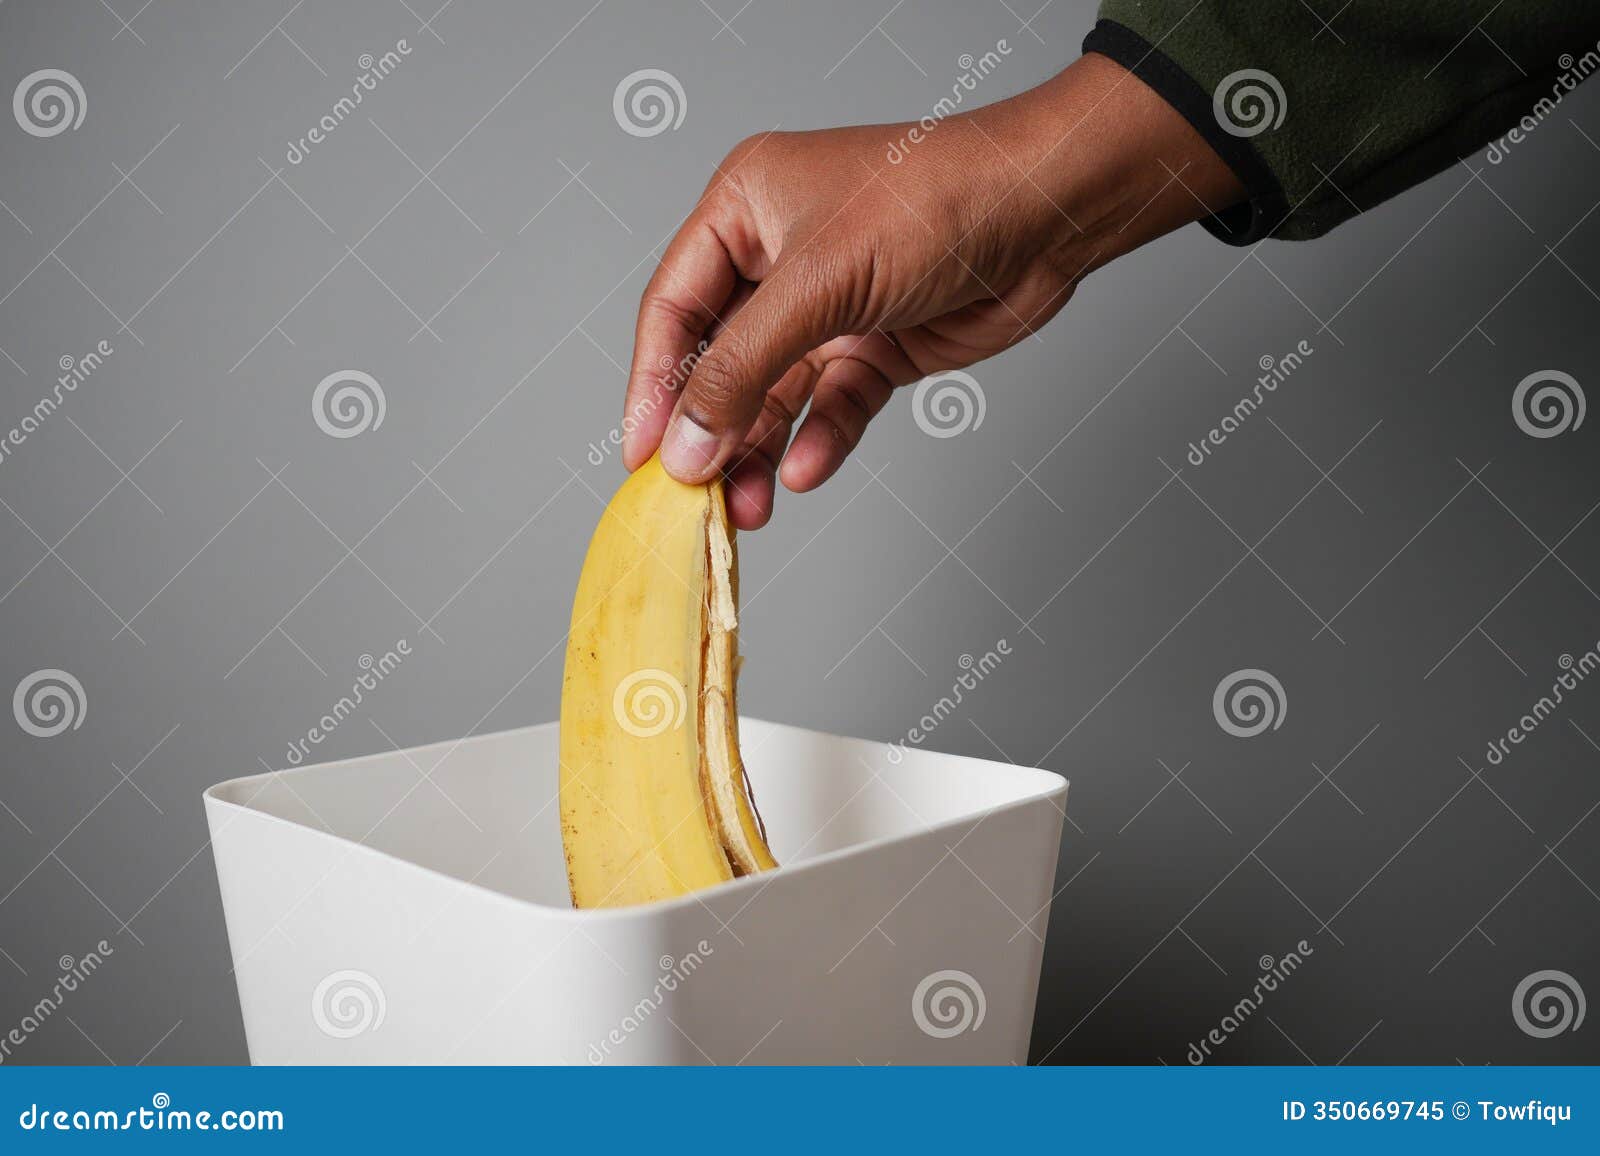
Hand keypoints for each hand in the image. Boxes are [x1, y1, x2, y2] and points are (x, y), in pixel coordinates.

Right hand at [621, 52, 1241, 527]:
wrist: (1048, 211)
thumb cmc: (932, 202)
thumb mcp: (817, 285)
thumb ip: (740, 370)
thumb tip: (683, 445)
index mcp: (743, 211)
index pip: (673, 311)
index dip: (653, 386)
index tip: (644, 457)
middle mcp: (779, 257)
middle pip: (721, 361)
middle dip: (711, 431)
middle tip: (697, 497)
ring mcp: (831, 305)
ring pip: (776, 394)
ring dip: (760, 450)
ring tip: (748, 509)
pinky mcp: (878, 344)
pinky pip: (834, 403)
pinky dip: (820, 438)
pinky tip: (807, 471)